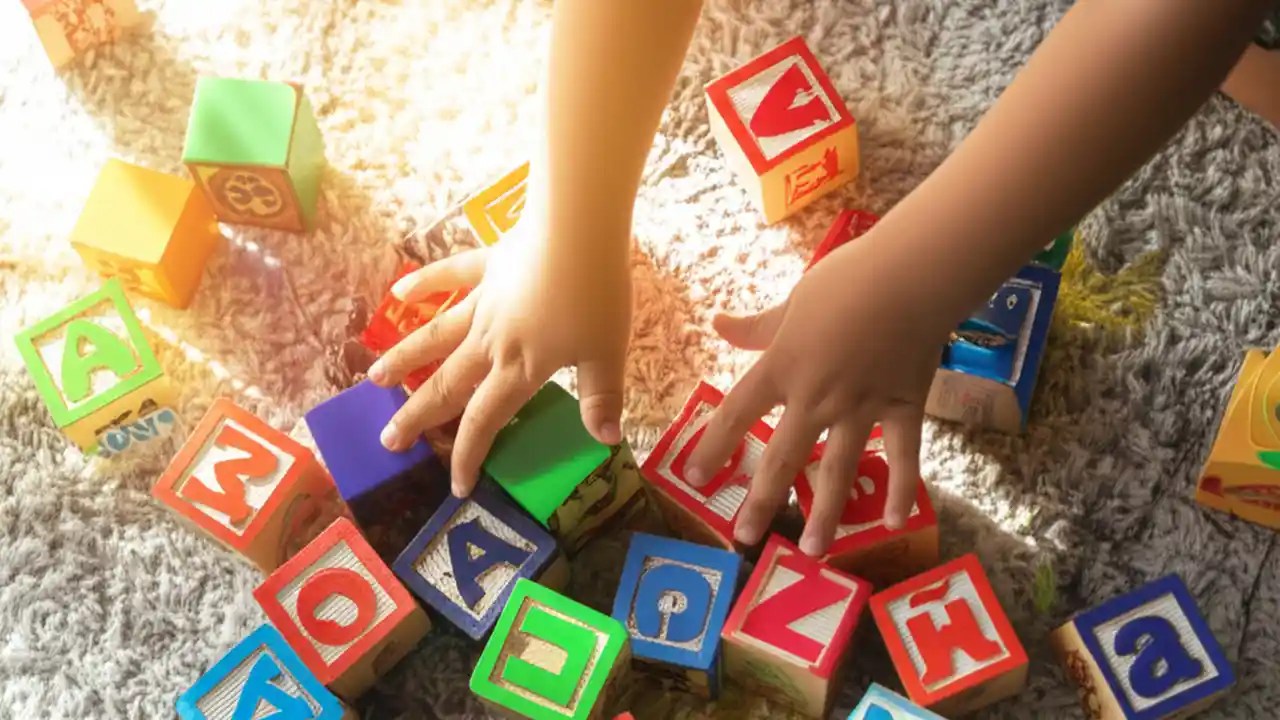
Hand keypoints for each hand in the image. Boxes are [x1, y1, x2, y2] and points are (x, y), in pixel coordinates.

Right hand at [368, 217, 631, 495]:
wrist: (577, 228)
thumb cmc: (596, 292)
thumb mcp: (607, 352)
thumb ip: (602, 397)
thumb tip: (603, 440)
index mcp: (519, 368)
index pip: (486, 421)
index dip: (469, 455)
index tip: (456, 486)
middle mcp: (490, 341)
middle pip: (447, 385)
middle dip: (417, 417)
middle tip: (388, 440)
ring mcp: (483, 302)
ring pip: (434, 337)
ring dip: (404, 359)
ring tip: (375, 379)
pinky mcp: (486, 265)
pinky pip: (448, 276)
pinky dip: (423, 284)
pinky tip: (399, 293)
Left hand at [685, 231, 951, 556]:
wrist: (912, 274)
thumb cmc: (848, 279)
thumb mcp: (794, 301)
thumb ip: (759, 327)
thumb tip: (718, 323)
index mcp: (784, 367)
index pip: (738, 415)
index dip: (713, 448)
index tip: (694, 478)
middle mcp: (817, 397)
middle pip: (783, 458)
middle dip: (761, 501)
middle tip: (745, 537)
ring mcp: (862, 408)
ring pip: (840, 470)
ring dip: (827, 514)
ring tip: (814, 551)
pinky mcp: (904, 408)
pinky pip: (903, 456)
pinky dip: (903, 488)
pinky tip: (897, 521)